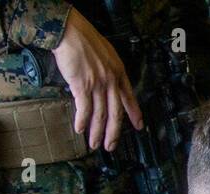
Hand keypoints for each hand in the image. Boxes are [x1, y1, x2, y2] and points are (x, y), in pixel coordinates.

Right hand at [52, 7, 142, 150]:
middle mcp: (111, 81)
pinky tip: (80, 129)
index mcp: (119, 73)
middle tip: (111, 146)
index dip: (135, 114)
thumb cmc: (84, 40)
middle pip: (116, 113)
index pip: (130, 98)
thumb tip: (105, 84)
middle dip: (114, 133)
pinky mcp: (82, 85)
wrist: (70, 31)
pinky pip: (84, 109)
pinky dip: (82, 121)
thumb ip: (109, 71)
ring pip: (100, 115)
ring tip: (95, 143)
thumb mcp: (107, 55)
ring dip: (97, 132)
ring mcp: (98, 84)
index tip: (140, 126)